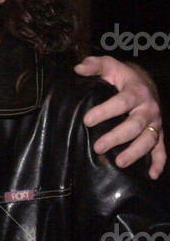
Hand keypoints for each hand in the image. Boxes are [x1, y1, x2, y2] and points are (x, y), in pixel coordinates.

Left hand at [74, 55, 164, 178]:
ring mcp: (155, 122)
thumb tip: (78, 68)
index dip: (105, 111)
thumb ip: (94, 65)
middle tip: (98, 147)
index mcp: (136, 91)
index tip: (87, 120)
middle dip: (117, 137)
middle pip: (134, 125)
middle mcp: (148, 108)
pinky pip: (161, 149)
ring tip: (119, 163)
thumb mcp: (110, 65)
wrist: (146, 82)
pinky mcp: (158, 133)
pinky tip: (152, 175)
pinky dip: (159, 162)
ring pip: (149, 140)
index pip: (121, 102)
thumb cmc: (122, 76)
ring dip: (135, 153)